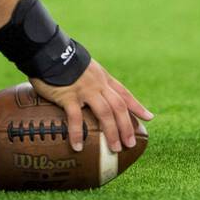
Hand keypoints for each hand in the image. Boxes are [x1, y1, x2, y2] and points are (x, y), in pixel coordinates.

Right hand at [32, 58, 151, 152]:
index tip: (149, 118)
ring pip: (105, 113)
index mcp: (102, 78)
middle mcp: (98, 84)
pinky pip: (75, 117)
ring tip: (114, 148)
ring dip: (112, 132)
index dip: (137, 106)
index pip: (124, 93)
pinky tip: (78, 146)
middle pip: (118, 107)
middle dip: (126, 126)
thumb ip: (90, 78)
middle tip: (130, 143)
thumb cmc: (63, 60)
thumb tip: (88, 89)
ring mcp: (84, 90)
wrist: (49, 51)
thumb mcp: (84, 67)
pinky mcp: (68, 96)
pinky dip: (77, 132)